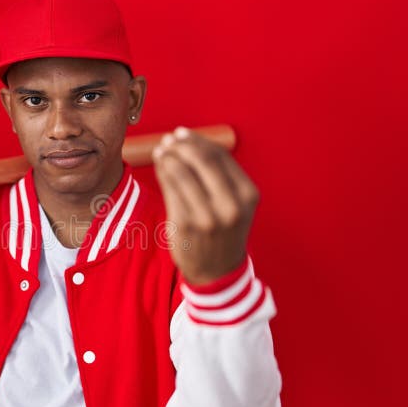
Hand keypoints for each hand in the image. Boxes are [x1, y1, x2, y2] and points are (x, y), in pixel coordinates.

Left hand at [152, 127, 258, 284]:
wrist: (217, 272)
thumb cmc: (223, 232)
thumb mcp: (236, 205)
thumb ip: (221, 177)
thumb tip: (192, 142)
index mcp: (247, 195)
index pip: (221, 156)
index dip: (198, 141)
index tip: (183, 134)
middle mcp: (230, 205)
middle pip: (202, 160)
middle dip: (182, 145)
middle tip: (170, 139)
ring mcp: (207, 217)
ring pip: (183, 173)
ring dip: (169, 156)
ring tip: (161, 150)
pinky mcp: (185, 225)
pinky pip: (170, 189)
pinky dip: (163, 172)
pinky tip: (160, 165)